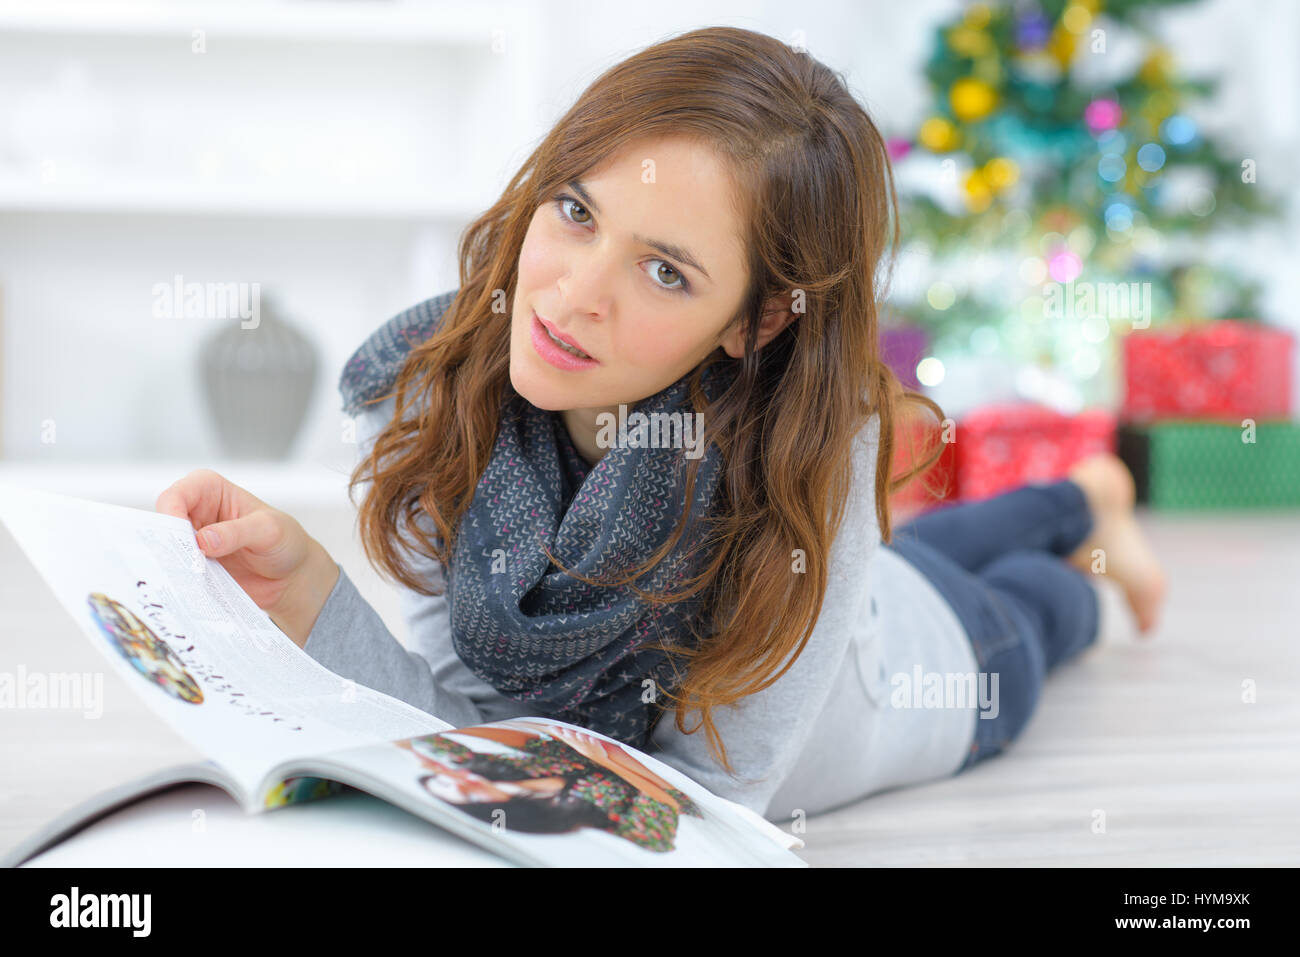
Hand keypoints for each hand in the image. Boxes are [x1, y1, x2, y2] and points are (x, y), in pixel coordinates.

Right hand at [155, 469, 338, 647]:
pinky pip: (176, 574)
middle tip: (180, 565)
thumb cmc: (285, 541)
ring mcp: (191, 542)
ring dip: (173, 567)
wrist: (292, 576)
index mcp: (209, 489)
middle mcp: (194, 512)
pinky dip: (181, 583)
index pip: (175, 496)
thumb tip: (204, 540)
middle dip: (167, 545)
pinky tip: (190, 593)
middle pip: (162, 526)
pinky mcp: (193, 567)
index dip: (171, 516)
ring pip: (165, 552)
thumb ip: (237, 532)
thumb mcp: (268, 531)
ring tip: (188, 582)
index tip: (185, 541)